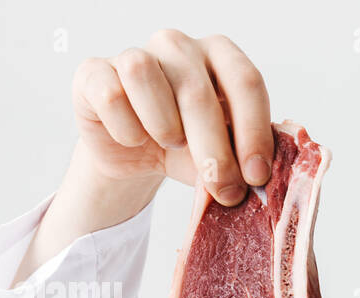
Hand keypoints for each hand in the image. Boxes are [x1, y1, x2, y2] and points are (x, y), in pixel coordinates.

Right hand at [71, 29, 273, 205]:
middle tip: (224, 191)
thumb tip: (264, 178)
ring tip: (170, 144)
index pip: (245, 81)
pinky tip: (134, 139)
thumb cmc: (187, 149)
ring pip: (145, 76)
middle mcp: (177, 45)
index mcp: (219, 55)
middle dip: (215, 152)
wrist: (135, 155)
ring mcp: (134, 53)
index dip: (254, 131)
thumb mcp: (224, 155)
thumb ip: (244, 157)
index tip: (257, 176)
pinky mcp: (95, 72)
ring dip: (163, 126)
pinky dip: (126, 128)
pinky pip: (110, 95)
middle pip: (197, 92)